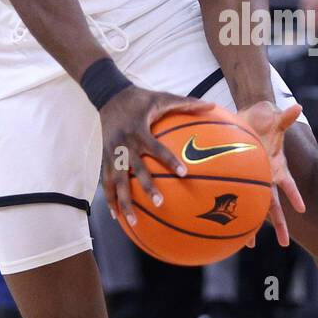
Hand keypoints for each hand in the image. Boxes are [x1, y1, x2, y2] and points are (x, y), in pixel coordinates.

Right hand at [101, 86, 214, 224]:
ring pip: (116, 181)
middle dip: (146, 187)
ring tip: (132, 222)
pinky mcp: (104, 157)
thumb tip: (213, 105)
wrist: (107, 94)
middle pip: (135, 169)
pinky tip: (115, 215)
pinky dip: (110, 198)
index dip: (170, 160)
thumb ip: (186, 103)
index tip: (184, 174)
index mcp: (139, 130)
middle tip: (159, 204)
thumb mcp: (162, 97)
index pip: (156, 148)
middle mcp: (124, 144)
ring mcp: (111, 152)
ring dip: (123, 202)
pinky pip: (106, 181)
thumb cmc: (140, 98)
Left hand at [236, 100, 305, 246]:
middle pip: (274, 206)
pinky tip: (219, 228)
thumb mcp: (273, 118)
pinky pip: (233, 198)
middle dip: (280, 225)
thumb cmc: (262, 118)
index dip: (294, 196)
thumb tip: (298, 106)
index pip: (288, 185)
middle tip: (283, 244)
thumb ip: (284, 116)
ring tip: (248, 246)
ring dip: (252, 227)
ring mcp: (253, 181)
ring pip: (254, 208)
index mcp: (277, 166)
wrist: (246, 119)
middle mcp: (267, 178)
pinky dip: (228, 210)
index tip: (301, 210)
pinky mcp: (238, 179)